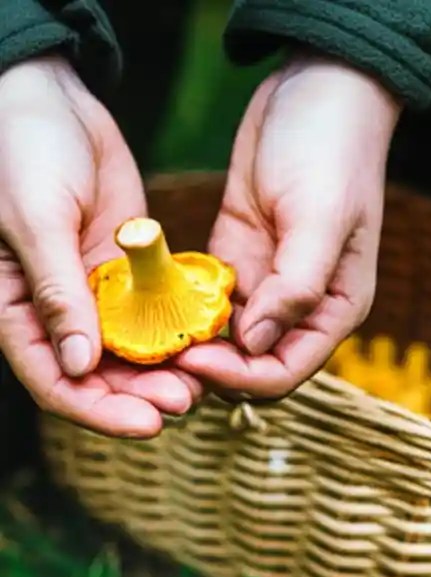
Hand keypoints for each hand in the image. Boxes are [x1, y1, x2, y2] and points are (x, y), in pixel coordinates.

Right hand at [0, 56, 200, 436]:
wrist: (47, 98)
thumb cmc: (21, 152)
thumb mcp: (36, 220)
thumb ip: (57, 291)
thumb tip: (78, 366)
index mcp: (15, 309)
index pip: (56, 380)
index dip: (99, 409)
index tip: (148, 424)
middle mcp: (54, 310)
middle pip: (99, 375)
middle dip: (140, 395)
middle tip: (186, 403)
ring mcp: (95, 292)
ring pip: (132, 350)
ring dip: (165, 370)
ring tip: (205, 383)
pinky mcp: (127, 269)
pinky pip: (155, 311)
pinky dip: (178, 330)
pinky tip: (211, 342)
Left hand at [176, 53, 400, 397]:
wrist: (319, 90)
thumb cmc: (331, 151)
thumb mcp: (318, 217)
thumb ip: (294, 287)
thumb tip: (255, 343)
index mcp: (335, 307)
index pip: (287, 371)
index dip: (241, 377)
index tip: (194, 356)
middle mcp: (303, 305)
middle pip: (254, 365)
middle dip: (211, 370)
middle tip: (159, 354)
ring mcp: (268, 280)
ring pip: (226, 339)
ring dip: (190, 343)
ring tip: (146, 336)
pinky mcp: (238, 254)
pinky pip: (205, 299)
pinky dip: (180, 306)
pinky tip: (148, 299)